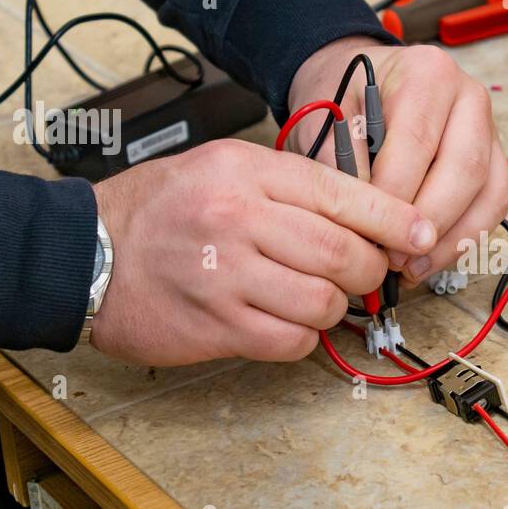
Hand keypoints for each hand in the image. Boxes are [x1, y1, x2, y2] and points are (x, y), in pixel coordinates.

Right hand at [90, 139, 436, 364]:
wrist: (84, 253)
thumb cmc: (160, 209)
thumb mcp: (226, 168)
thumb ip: (293, 185)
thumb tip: (369, 215)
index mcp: (248, 170)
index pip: (346, 193)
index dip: (396, 219)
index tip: (423, 233)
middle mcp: (239, 218)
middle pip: (345, 253)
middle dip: (369, 270)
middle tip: (363, 272)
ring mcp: (225, 274)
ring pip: (324, 301)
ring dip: (334, 306)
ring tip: (313, 295)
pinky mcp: (216, 325)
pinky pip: (291, 340)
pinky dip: (300, 336)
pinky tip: (282, 320)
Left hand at [289, 37, 507, 285]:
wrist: (357, 86)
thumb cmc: (342, 99)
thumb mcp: (325, 116)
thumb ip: (341, 160)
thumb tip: (363, 216)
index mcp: (427, 74)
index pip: (419, 142)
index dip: (394, 195)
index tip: (368, 231)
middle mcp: (468, 98)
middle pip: (465, 170)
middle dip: (428, 224)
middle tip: (391, 257)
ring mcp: (488, 131)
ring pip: (489, 194)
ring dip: (451, 241)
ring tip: (410, 268)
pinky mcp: (493, 162)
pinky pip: (492, 208)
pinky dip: (463, 241)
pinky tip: (427, 261)